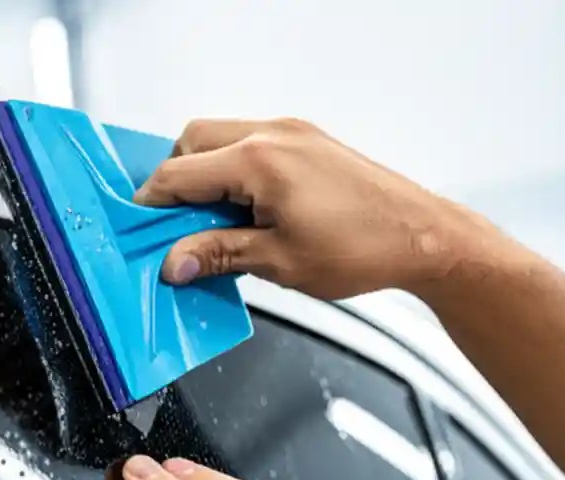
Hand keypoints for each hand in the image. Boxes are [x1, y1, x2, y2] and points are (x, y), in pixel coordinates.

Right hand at [135, 118, 486, 298]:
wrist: (422, 237)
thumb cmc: (362, 250)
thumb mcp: (278, 262)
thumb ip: (217, 255)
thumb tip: (173, 263)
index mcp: (258, 161)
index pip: (178, 174)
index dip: (151, 207)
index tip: (142, 235)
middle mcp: (272, 134)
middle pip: (192, 143)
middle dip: (174, 183)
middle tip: (174, 229)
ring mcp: (293, 132)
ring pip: (221, 139)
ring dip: (205, 174)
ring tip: (213, 224)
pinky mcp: (309, 140)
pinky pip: (252, 144)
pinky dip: (235, 170)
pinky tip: (245, 211)